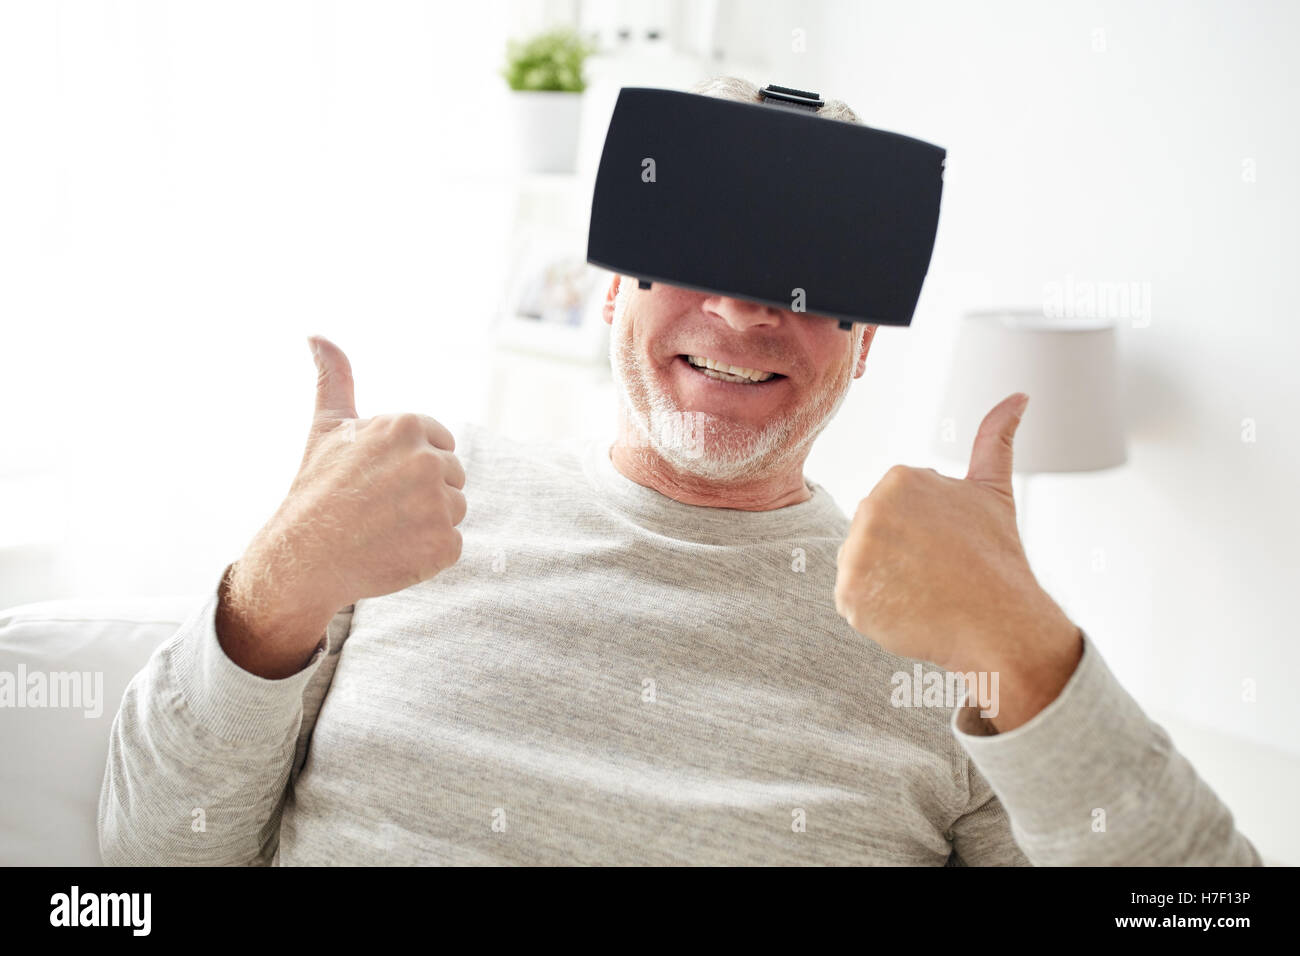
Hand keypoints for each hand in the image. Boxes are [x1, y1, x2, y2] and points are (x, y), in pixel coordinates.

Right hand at [218, 336, 466, 677]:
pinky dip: (428, 554)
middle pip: (452, 476)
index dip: (411, 465)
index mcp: (408, 426)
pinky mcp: (445, 544)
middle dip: (423, 492)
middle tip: (380, 508)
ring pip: (455, 510)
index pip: (442, 444)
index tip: (380, 480)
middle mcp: (429, 460)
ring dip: (428, 522)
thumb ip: (335, 378)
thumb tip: (316, 335)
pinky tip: (394, 551)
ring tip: (386, 529)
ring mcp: (439, 504)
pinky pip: (452, 545)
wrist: (303, 558)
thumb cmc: (316, 489)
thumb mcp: (328, 427)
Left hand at [833, 393, 1081, 730]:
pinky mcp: (849, 594)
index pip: (891, 511)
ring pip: (861, 569)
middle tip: (936, 572)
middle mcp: (870, 509)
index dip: (919, 534)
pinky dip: (876, 612)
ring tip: (924, 592)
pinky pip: (854, 601)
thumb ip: (995, 437)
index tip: (944, 547)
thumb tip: (1018, 396)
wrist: (1000, 622)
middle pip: (872, 538)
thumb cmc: (997, 558)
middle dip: (899, 557)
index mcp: (899, 478)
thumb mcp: (992, 489)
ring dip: (886, 584)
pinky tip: (908, 611)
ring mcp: (856, 553)